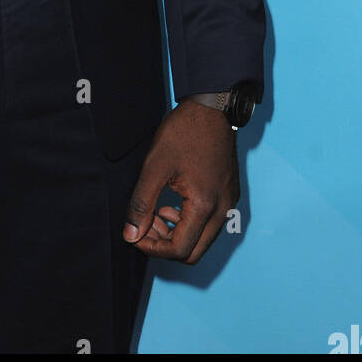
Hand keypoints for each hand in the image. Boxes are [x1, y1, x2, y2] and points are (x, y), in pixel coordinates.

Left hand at [122, 99, 237, 263]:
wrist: (211, 109)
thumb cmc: (183, 133)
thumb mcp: (155, 167)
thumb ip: (142, 204)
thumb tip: (131, 236)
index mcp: (205, 206)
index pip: (180, 250)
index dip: (153, 249)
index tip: (135, 235)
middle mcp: (223, 210)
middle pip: (194, 252)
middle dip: (165, 245)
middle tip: (145, 225)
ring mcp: (230, 203)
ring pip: (203, 239)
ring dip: (177, 234)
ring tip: (155, 212)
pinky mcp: (230, 195)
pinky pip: (211, 223)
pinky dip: (190, 222)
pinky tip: (172, 203)